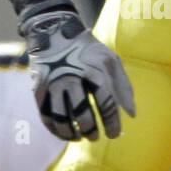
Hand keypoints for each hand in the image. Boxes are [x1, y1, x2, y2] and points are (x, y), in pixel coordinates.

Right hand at [20, 6, 135, 140]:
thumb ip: (123, 87)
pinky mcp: (38, 89)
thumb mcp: (110, 61)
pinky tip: (65, 134)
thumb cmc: (88, 50)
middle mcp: (72, 78)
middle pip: (83, 114)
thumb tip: (131, 115)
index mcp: (94, 71)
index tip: (114, 135)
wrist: (54, 33)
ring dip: (73, 134)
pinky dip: (55, 130)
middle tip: (96, 137)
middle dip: (92, 131)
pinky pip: (46, 117)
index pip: (106, 104)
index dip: (112, 123)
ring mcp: (52, 85)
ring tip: (81, 137)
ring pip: (62, 119)